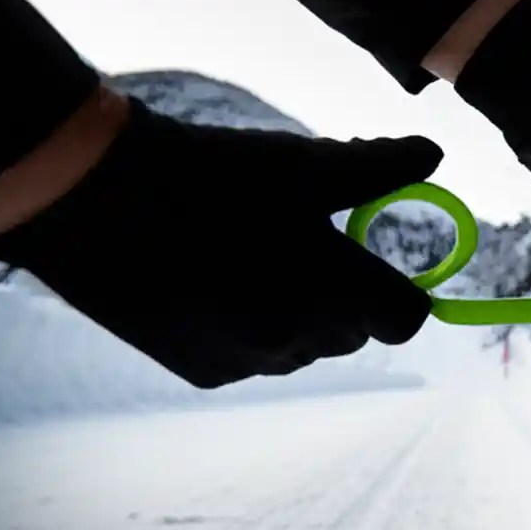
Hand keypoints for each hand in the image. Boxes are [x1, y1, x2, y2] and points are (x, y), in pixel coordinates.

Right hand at [0, 96, 440, 387]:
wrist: (98, 200)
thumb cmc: (214, 174)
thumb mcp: (305, 164)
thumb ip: (379, 167)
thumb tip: (433, 156)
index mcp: (335, 290)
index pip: (406, 318)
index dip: (403, 292)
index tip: (379, 263)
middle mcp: (298, 340)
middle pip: (356, 334)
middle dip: (348, 298)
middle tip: (307, 248)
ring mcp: (250, 362)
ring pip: (306, 349)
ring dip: (301, 316)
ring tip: (254, 261)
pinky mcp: (207, 373)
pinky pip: (257, 358)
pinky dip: (253, 330)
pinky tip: (215, 285)